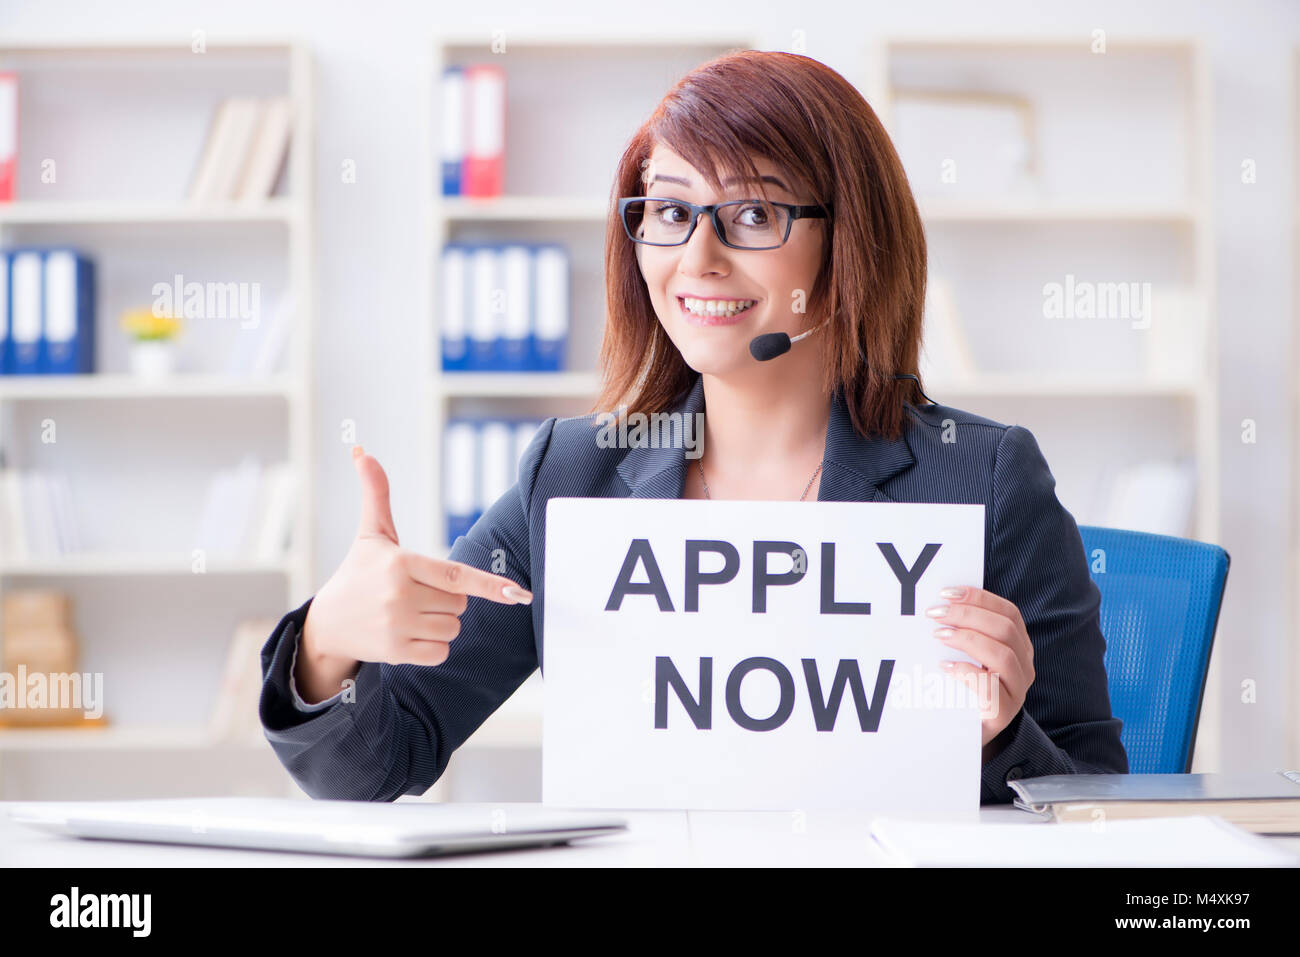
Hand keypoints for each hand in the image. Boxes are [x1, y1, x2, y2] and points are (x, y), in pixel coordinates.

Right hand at [298, 446, 530, 695]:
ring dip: (440, 623)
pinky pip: (441, 652)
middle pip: (459, 602)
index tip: (518, 593)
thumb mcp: (370, 534)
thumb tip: (363, 452)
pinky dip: (432, 646)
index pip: (456, 575)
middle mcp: (400, 595)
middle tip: (414, 594)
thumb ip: (376, 495)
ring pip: (452, 627)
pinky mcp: (396, 652)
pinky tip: (407, 635)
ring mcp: (397, 625)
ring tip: (409, 614)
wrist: (325, 623)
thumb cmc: (357, 573)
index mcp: (401, 563)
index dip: (489, 584)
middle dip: (446, 599)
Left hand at [925, 586, 1034, 750]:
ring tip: (939, 635)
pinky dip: (967, 673)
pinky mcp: (1003, 714)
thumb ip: (964, 632)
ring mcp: (1017, 691)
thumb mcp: (967, 655)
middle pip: (1005, 630)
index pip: (1008, 613)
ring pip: (1004, 656)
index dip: (979, 598)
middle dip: (968, 616)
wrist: (966, 733)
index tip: (947, 593)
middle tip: (936, 613)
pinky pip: (991, 690)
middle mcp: (1024, 666)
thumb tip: (938, 605)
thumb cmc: (963, 687)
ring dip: (968, 640)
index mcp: (1019, 645)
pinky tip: (945, 667)